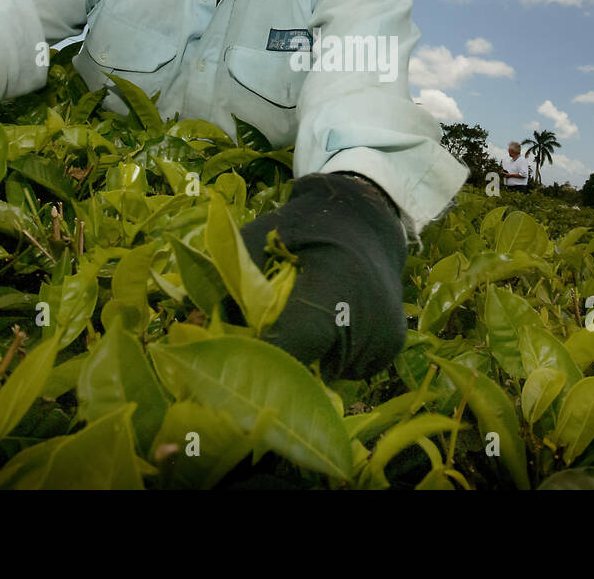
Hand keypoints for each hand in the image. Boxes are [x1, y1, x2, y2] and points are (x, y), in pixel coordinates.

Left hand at [234, 172, 408, 381]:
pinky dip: (334, 357)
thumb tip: (199, 326)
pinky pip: (351, 370)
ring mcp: (384, 337)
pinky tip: (331, 327)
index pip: (289, 348)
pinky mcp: (393, 346)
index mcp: (333, 288)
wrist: (365, 218)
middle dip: (281, 359)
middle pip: (307, 369)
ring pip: (328, 374)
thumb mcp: (260, 238)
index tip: (238, 353)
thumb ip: (232, 281)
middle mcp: (367, 319)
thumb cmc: (305, 227)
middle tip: (267, 332)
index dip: (258, 357)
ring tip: (304, 322)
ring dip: (310, 359)